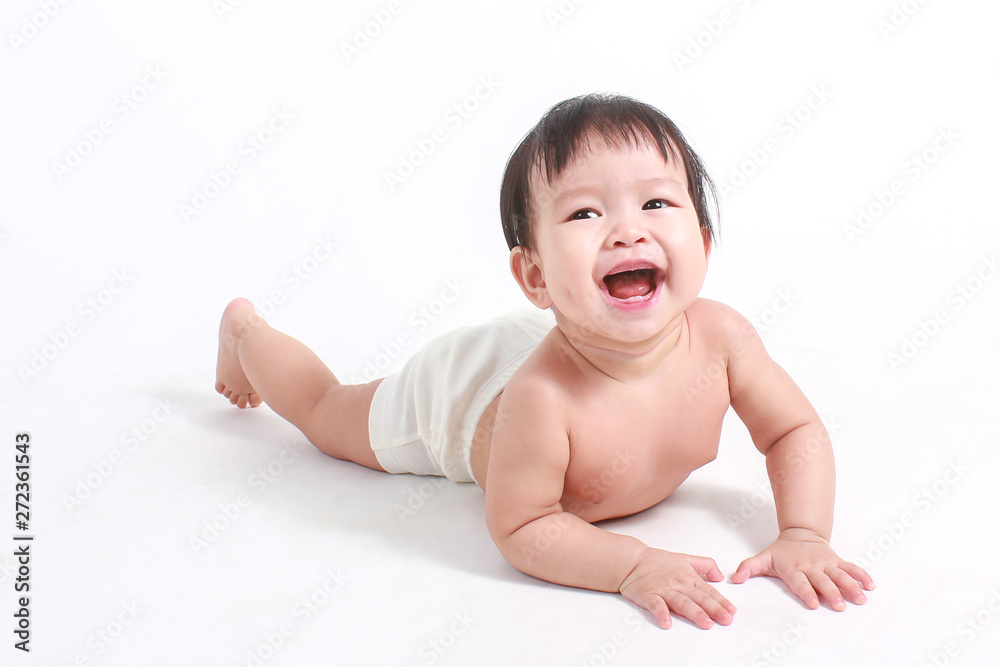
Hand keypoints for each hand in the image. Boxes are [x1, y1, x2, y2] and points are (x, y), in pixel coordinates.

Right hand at [619, 548, 735, 628]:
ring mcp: (664, 590)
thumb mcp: (685, 558)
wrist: (632, 560)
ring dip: (694, 613)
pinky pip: (656, 606)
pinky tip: (667, 623)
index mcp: (688, 577)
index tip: (731, 612)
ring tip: (705, 623)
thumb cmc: (657, 561)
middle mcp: (678, 584)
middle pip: (698, 598)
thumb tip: (720, 576)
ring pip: (682, 602)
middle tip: (725, 620)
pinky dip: (661, 614)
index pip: (708, 591)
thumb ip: (705, 565)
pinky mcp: (648, 595)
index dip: (721, 602)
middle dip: (714, 609)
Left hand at [732, 528, 874, 610]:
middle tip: (839, 605)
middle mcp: (811, 567)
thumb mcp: (763, 558)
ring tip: (860, 598)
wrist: (800, 534)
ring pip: (840, 575)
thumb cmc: (781, 551)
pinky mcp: (837, 561)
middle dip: (831, 593)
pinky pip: (851, 568)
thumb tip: (735, 579)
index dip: (806, 592)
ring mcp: (826, 563)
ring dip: (851, 586)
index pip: (800, 582)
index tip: (812, 603)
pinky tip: (870, 585)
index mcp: (794, 569)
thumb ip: (749, 568)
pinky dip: (861, 575)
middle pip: (823, 581)